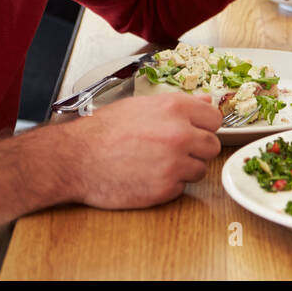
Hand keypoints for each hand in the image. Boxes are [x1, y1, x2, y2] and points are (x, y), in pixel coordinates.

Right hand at [64, 93, 221, 207]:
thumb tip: (206, 101)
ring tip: (157, 163)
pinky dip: (169, 185)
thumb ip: (179, 104)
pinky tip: (148, 176)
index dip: (204, 126)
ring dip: (185, 169)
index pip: (215, 118)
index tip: (195, 130)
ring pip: (200, 169)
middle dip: (197, 149)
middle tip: (175, 150)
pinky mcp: (165, 189)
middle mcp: (180, 134)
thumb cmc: (104, 130)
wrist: (76, 158)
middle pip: (213, 146)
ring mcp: (174, 163)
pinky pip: (182, 188)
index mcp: (175, 108)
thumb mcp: (142, 105)